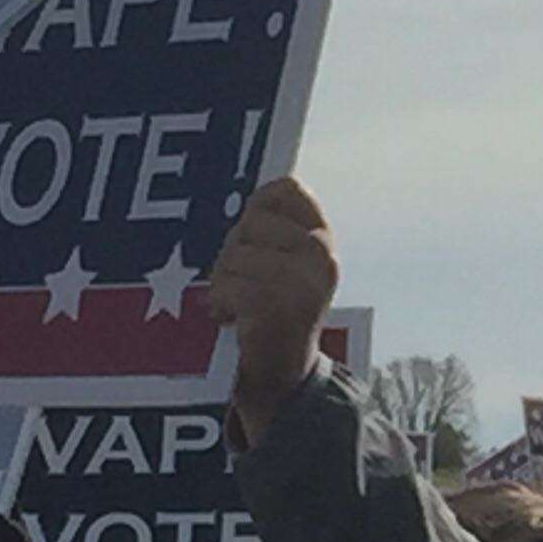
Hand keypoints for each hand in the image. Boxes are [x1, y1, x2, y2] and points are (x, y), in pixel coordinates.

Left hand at [210, 180, 338, 442]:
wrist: (282, 379)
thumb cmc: (271, 311)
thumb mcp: (281, 263)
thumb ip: (270, 226)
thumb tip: (237, 162)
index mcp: (322, 241)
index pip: (286, 188)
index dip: (257, 208)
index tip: (254, 239)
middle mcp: (321, 257)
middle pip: (249, 224)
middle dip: (233, 253)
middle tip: (243, 284)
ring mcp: (302, 282)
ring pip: (234, 257)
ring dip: (223, 283)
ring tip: (236, 306)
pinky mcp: (277, 306)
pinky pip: (227, 285)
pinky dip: (220, 304)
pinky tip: (230, 320)